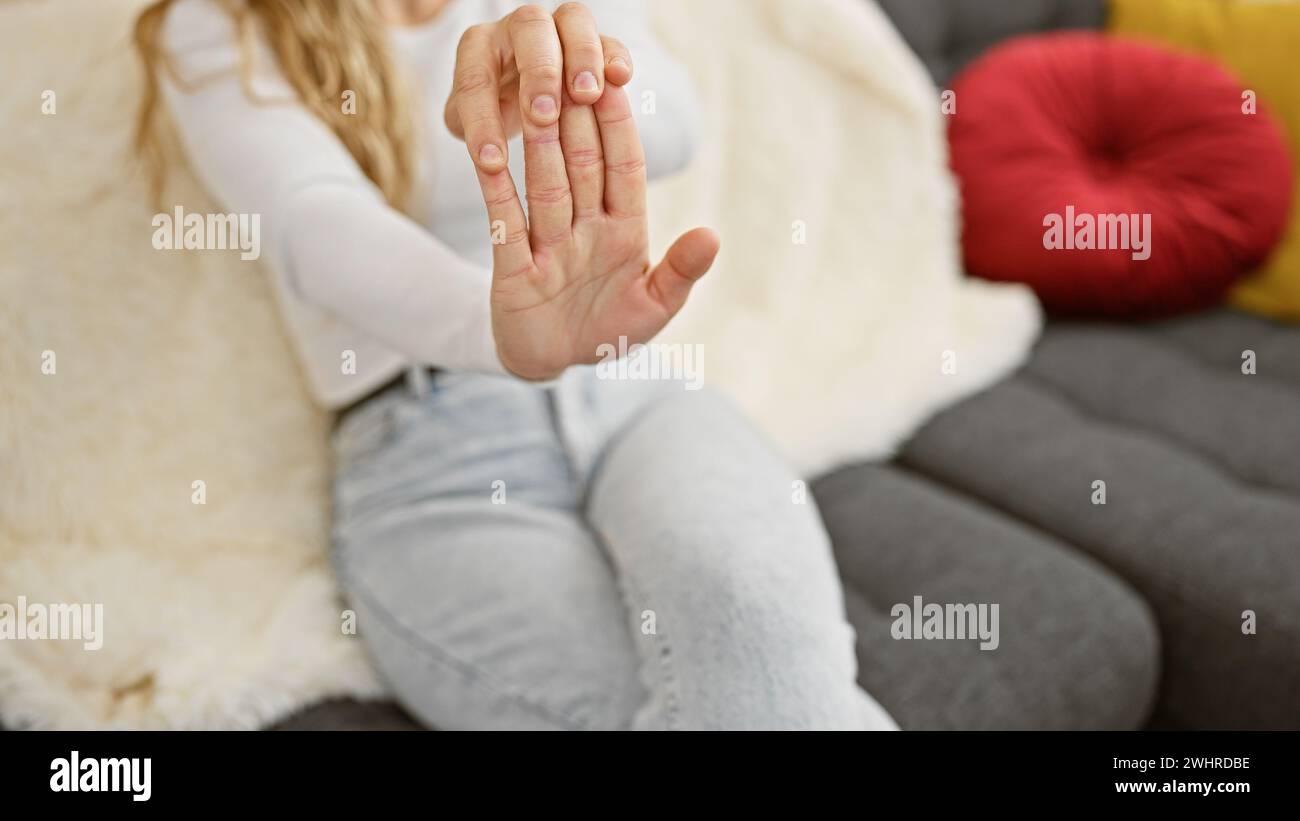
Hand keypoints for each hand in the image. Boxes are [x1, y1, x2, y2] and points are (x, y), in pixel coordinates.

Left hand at [445, 2, 634, 172]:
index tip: (495, 162)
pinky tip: (620, 79)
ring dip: (582, 57)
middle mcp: (517, 27)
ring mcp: (559, 29)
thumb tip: (488, 157)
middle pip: (529, 27)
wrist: (519, 97)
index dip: (482, 120)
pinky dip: (615, 56)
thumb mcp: (470, 128)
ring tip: (587, 96)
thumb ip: (471, 134)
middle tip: (544, 115)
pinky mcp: (594, 43)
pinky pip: (609, 40)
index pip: (476, 77)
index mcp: (478, 48)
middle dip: (537, 72)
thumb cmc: (491, 114)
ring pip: (573, 20)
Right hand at [448, 4, 719, 380]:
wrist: (552, 363)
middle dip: (580, 122)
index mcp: (624, 229)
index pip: (624, 169)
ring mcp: (547, 242)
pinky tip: (488, 155)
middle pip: (583, 166)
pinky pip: (504, 221)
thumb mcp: (654, 309)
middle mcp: (584, 226)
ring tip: (535, 103)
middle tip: (573, 71)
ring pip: (545, 185)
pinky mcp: (511, 265)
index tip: (618, 85)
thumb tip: (712, 235)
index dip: (622, 130)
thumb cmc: (607, 332)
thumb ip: (681, 273)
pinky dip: (496, 189)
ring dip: (541, 147)